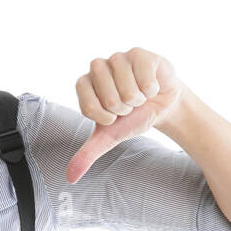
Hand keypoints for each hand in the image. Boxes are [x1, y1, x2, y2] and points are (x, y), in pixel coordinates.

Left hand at [67, 48, 183, 183]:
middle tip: (128, 104)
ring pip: (128, 90)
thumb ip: (88, 153)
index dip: (106, 117)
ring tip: (139, 95)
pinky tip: (151, 86)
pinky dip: (152, 90)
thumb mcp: (109, 137)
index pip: (89, 107)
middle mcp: (97, 67)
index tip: (113, 116)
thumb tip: (70, 177)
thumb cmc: (131, 118)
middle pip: (109, 99)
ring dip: (138, 100)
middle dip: (123, 109)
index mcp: (84, 84)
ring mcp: (118, 57)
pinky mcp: (139, 54)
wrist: (160, 105)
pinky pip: (145, 80)